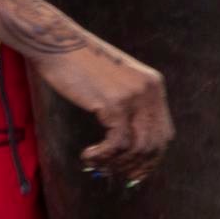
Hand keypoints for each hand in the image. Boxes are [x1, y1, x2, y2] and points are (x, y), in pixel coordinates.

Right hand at [28, 38, 170, 182]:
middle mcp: (149, 91)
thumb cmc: (77, 62)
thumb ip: (126, 103)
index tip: (135, 172)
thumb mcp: (113, 80)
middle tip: (117, 176)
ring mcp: (133, 97)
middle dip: (136, 166)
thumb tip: (126, 142)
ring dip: (116, 163)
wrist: (56, 42)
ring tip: (97, 165)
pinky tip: (88, 156)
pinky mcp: (113, 104)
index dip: (151, 157)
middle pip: (154, 144)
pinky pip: (117, 144)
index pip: (163, 133)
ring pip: (137, 147)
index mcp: (153, 85)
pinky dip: (103, 156)